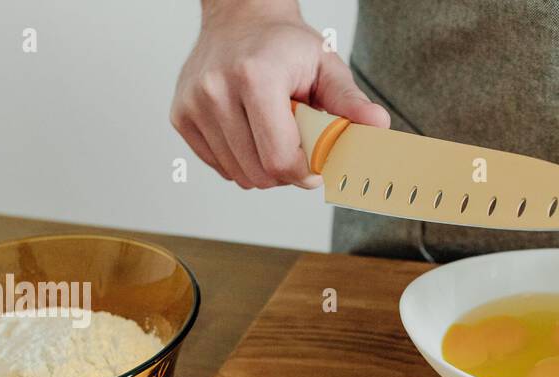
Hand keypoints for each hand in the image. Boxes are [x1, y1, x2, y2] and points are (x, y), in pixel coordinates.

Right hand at [170, 0, 389, 188]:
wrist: (240, 18)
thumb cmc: (285, 45)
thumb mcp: (325, 66)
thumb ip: (350, 102)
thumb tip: (378, 126)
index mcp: (255, 77)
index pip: (280, 159)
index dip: (305, 172)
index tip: (317, 162)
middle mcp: (216, 90)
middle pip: (260, 173)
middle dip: (287, 172)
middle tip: (298, 147)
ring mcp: (193, 104)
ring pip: (239, 176)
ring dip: (264, 169)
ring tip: (274, 134)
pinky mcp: (180, 116)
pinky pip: (220, 167)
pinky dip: (241, 162)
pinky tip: (251, 134)